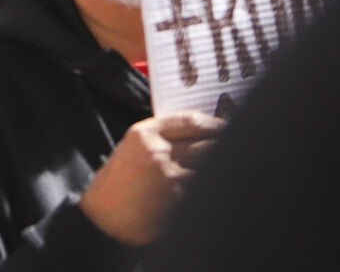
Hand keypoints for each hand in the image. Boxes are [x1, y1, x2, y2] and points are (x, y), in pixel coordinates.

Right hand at [79, 111, 222, 246]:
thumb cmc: (115, 186)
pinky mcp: (177, 198)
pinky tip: (213, 189)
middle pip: (206, 142)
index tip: (226, 127)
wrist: (103, 219)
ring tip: (227, 170)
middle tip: (236, 148)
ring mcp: (169, 175)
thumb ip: (159, 139)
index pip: (190, 120)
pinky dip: (211, 187)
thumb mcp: (131, 150)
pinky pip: (202, 188)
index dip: (213, 124)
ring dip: (220, 168)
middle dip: (224, 146)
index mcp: (145, 133)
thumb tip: (195, 136)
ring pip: (209, 166)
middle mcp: (158, 150)